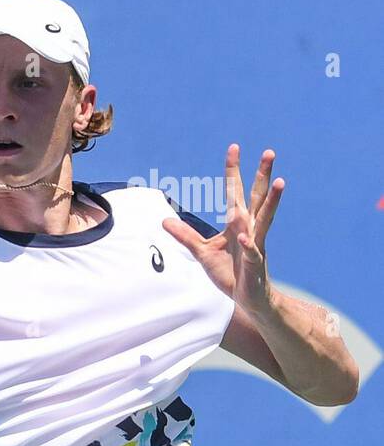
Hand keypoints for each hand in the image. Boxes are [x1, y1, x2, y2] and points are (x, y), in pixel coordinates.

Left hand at [162, 143, 284, 314]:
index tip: (234, 147)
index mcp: (236, 223)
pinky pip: (252, 252)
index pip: (234, 191)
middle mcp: (249, 229)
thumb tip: (164, 221)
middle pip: (258, 197)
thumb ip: (184, 236)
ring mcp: (255, 245)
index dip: (233, 170)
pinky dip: (249, 246)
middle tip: (269, 152)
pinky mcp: (255, 264)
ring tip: (281, 182)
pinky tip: (244, 239)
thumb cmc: (229, 273)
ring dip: (272, 201)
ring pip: (265, 219)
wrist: (247, 298)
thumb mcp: (201, 252)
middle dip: (263, 175)